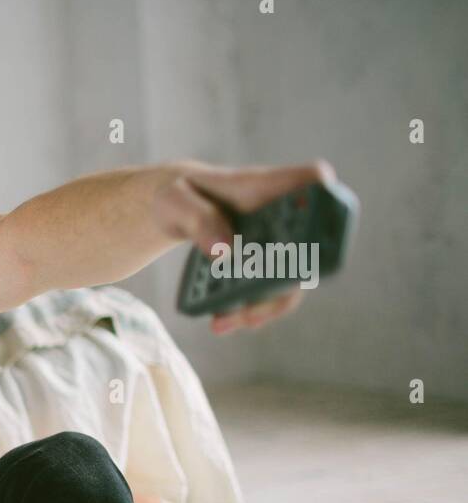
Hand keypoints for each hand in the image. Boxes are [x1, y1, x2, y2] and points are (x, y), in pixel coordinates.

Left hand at [153, 158, 336, 334]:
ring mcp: (277, 244)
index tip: (319, 224)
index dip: (327, 199)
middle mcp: (281, 216)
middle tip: (258, 301)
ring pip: (290, 279)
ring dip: (263, 306)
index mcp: (265, 187)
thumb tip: (225, 251)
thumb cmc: (179, 196)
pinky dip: (247, 310)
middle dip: (289, 278)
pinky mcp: (263, 268)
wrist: (175, 212)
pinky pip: (268, 294)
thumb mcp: (175, 202)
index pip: (312, 180)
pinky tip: (221, 321)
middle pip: (309, 245)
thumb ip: (199, 220)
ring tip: (223, 322)